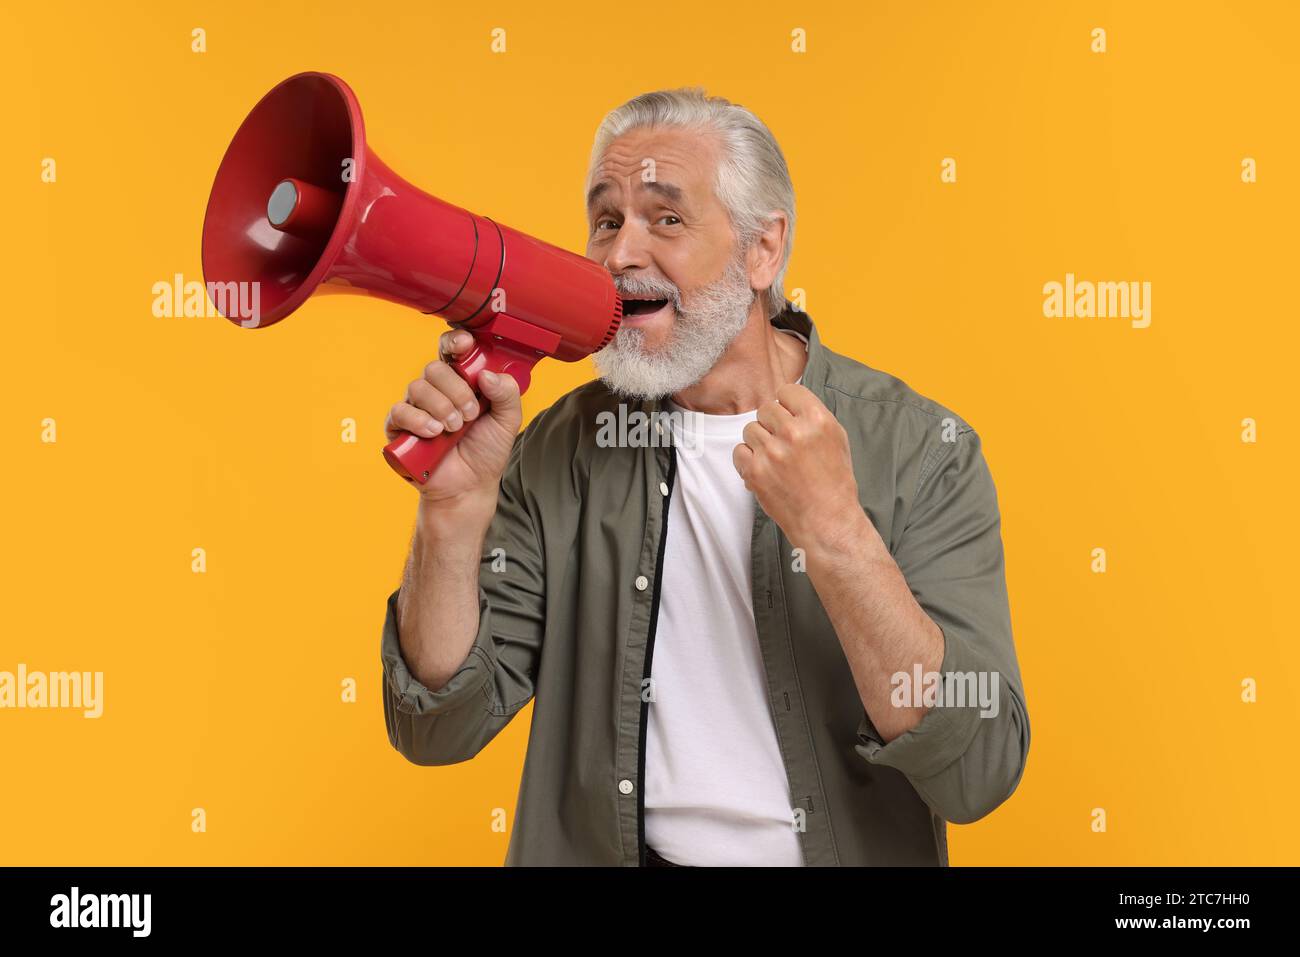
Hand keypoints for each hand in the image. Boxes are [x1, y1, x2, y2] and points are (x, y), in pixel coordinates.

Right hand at [383, 329, 522, 506]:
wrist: (470, 487)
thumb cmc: (486, 452)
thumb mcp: (507, 421)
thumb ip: (507, 393)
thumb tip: (487, 374)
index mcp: (461, 382)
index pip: (452, 350)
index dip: (455, 341)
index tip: (465, 345)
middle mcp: (437, 390)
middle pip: (435, 368)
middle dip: (456, 391)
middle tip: (470, 414)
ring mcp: (417, 407)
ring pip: (418, 387)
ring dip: (442, 407)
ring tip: (455, 429)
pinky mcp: (399, 427)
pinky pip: (399, 411)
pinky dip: (418, 420)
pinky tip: (434, 433)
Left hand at [733, 383, 867, 552]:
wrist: (826, 520)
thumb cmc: (834, 482)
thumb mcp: (836, 438)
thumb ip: (811, 415)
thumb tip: (787, 402)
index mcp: (817, 419)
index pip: (787, 391)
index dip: (787, 404)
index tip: (789, 416)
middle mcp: (793, 432)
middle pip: (766, 409)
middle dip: (773, 424)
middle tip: (784, 443)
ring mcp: (772, 452)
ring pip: (750, 429)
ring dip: (760, 442)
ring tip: (776, 460)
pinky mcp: (755, 471)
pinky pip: (739, 451)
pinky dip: (748, 460)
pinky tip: (764, 469)